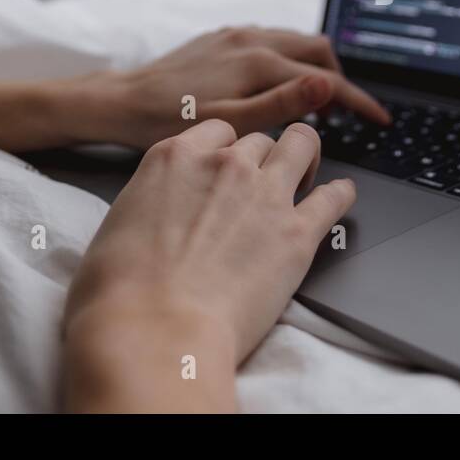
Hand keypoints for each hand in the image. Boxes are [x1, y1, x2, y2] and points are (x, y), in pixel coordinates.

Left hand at [52, 27, 389, 148]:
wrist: (120, 101)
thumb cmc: (169, 120)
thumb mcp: (229, 123)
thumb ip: (282, 104)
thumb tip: (327, 88)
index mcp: (258, 61)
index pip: (326, 80)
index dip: (358, 101)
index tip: (380, 119)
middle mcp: (251, 39)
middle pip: (318, 50)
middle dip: (341, 79)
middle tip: (347, 114)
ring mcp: (235, 34)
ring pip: (295, 41)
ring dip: (316, 67)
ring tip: (318, 104)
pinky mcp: (221, 37)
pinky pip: (272, 40)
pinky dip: (291, 59)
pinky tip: (280, 85)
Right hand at [61, 119, 354, 411]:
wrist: (153, 329)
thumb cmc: (120, 292)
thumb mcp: (118, 226)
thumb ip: (148, 205)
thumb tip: (151, 221)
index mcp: (175, 157)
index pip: (217, 131)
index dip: (227, 147)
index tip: (230, 163)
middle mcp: (224, 165)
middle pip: (260, 139)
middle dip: (265, 156)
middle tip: (264, 181)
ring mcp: (264, 194)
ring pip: (302, 145)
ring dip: (306, 157)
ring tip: (308, 174)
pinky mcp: (297, 233)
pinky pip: (334, 197)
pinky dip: (340, 194)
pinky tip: (341, 196)